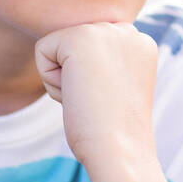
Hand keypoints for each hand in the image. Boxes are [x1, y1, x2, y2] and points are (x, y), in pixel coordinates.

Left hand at [33, 22, 159, 172]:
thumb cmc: (114, 134)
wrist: (120, 151)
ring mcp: (106, 30)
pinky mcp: (80, 36)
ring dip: (63, 80)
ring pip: (57, 48)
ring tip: (90, 99)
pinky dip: (50, 80)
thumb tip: (75, 57)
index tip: (111, 102)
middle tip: (99, 102)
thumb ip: (102, 65)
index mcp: (140, 44)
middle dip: (76, 78)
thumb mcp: (115, 89)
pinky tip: (77, 93)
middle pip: (72, 47)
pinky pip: (42, 51)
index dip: (91, 81)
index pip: (91, 50)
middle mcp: (127, 31)